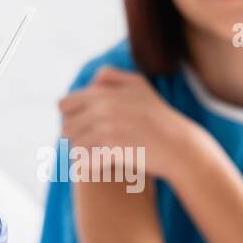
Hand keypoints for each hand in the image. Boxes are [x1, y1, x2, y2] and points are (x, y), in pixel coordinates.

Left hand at [57, 67, 190, 181]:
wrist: (178, 147)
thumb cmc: (158, 118)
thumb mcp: (139, 86)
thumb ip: (112, 77)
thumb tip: (89, 83)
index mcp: (106, 91)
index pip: (65, 104)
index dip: (71, 117)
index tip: (83, 126)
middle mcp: (104, 106)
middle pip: (66, 125)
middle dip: (74, 135)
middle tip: (89, 144)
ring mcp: (107, 127)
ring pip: (73, 144)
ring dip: (80, 152)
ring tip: (96, 155)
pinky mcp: (112, 149)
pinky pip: (84, 160)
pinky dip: (88, 165)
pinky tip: (100, 165)